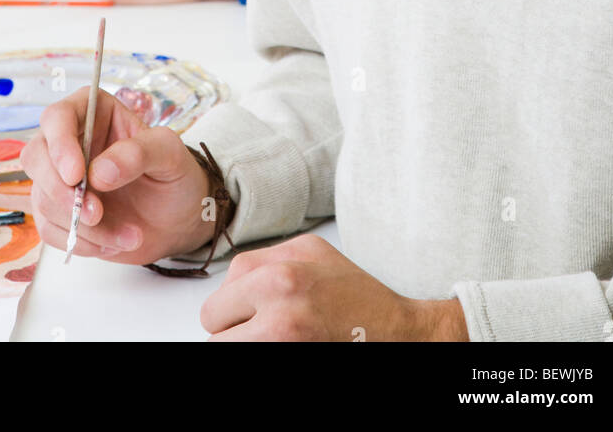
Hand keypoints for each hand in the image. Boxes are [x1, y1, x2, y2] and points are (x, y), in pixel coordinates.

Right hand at [21, 87, 213, 263]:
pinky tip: (115, 242)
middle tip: (97, 214)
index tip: (76, 175)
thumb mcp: (170, 154)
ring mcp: (60, 178)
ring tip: (128, 234)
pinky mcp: (60, 212)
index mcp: (93, 113)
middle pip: (36, 157)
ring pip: (43, 198)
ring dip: (81, 224)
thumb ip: (139, 153)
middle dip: (62, 192)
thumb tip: (99, 172)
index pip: (58, 117)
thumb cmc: (174, 175)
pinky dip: (83, 242)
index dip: (59, 144)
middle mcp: (70, 142)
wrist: (178, 219)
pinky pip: (51, 229)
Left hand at [200, 233, 468, 341]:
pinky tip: (289, 345)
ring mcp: (284, 336)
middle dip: (233, 331)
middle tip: (264, 331)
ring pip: (225, 347)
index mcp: (278, 271)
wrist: (398, 331)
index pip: (217, 298)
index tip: (253, 316)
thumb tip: (227, 287)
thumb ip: (263, 261)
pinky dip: (261, 353)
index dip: (233, 311)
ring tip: (278, 339)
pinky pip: (253, 357)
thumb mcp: (309, 254)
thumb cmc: (355, 295)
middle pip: (214, 326)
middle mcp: (278, 300)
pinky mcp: (290, 358)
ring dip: (245, 344)